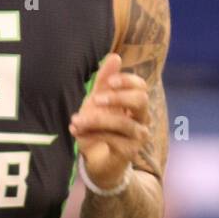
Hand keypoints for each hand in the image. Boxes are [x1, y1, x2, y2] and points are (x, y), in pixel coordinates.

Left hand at [69, 53, 148, 189]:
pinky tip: (77, 133)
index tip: (110, 81)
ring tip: (76, 120)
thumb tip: (115, 56)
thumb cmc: (99, 127)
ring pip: (124, 123)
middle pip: (141, 100)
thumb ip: (105, 81)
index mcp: (135, 103)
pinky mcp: (129, 152)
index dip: (127, 81)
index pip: (141, 86)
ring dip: (97, 120)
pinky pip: (113, 140)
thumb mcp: (98, 102)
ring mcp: (138, 136)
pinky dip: (92, 135)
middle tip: (96, 99)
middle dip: (117, 97)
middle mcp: (142, 118)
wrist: (97, 160)